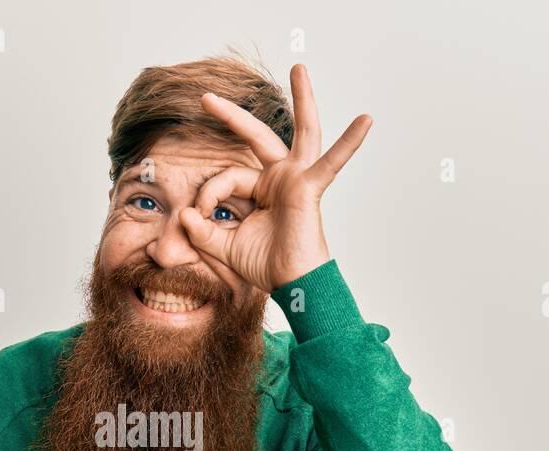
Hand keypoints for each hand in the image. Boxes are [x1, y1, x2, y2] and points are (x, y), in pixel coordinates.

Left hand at [180, 63, 372, 292]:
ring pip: (301, 132)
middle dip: (231, 116)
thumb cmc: (265, 266)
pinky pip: (332, 161)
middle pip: (257, 137)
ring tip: (299, 68)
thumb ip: (202, 230)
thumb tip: (183, 213)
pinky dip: (349, 142)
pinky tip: (365, 120)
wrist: (292, 284)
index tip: (198, 216)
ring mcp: (297, 179)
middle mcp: (280, 178)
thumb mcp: (222, 247)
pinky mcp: (310, 187)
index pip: (227, 178)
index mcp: (261, 189)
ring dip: (302, 99)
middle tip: (205, 98)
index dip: (209, 194)